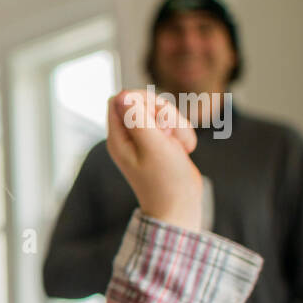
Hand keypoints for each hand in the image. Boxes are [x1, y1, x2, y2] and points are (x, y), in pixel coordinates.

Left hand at [106, 89, 204, 230]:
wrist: (180, 207)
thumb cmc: (166, 182)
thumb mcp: (153, 146)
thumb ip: (138, 119)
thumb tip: (122, 95)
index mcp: (118, 138)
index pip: (122, 98)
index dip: (142, 99)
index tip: (157, 116)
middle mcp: (128, 137)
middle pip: (145, 101)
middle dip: (165, 113)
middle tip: (170, 133)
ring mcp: (146, 139)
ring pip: (163, 112)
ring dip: (178, 125)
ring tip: (179, 147)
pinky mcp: (161, 143)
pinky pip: (174, 125)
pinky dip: (183, 134)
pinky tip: (184, 151)